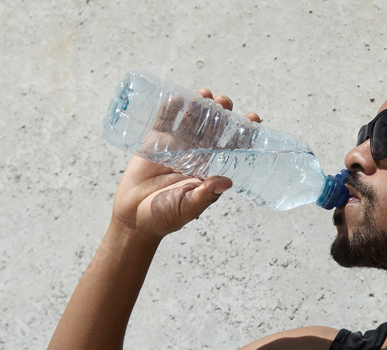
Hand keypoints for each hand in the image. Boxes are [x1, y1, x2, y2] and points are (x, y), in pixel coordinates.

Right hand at [111, 90, 261, 239]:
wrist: (133, 218)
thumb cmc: (163, 217)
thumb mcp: (187, 208)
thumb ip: (205, 195)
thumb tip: (227, 181)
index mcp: (208, 170)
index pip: (231, 148)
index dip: (243, 133)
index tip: (254, 118)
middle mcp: (195, 155)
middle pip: (213, 129)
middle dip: (221, 113)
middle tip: (224, 102)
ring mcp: (174, 147)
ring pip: (190, 121)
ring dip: (198, 106)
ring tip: (205, 95)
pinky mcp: (154, 143)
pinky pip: (163, 122)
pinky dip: (170, 109)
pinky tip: (177, 97)